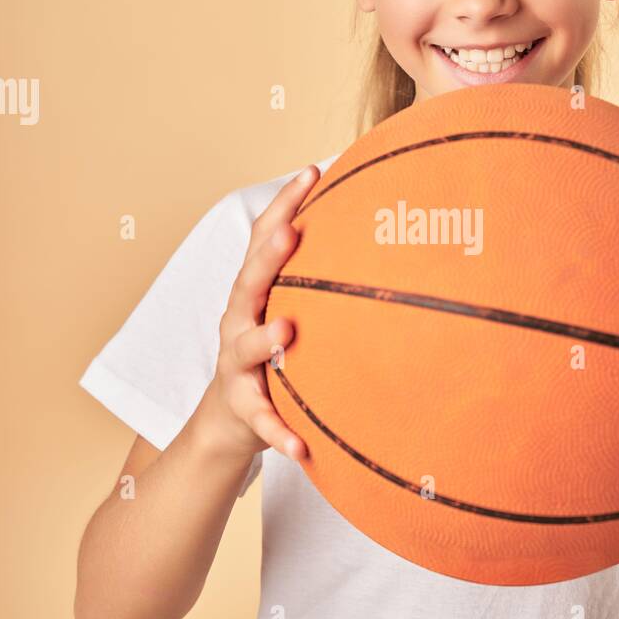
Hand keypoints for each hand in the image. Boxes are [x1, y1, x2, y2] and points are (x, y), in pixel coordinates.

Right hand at [205, 165, 320, 461]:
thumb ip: (324, 278)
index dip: (286, 203)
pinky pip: (262, 421)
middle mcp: (238, 319)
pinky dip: (280, 433)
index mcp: (255, 290)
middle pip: (247, 281)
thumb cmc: (272, 351)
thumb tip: (388, 237)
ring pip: (243, 347)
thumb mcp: (291, 307)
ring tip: (285, 332)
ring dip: (263, 338)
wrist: (230, 420)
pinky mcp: (242, 407)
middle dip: (266, 256)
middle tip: (290, 235)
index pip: (266, 237)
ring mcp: (235, 364)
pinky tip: (301, 448)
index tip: (313, 170)